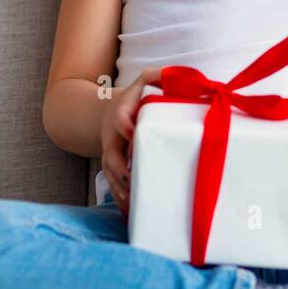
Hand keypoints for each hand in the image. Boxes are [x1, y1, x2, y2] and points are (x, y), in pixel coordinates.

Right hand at [100, 66, 162, 215]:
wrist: (108, 110)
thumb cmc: (136, 96)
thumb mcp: (145, 80)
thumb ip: (159, 75)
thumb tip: (179, 76)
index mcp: (121, 113)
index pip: (120, 119)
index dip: (124, 125)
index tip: (132, 132)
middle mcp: (112, 135)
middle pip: (111, 154)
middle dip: (120, 167)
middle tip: (132, 178)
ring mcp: (111, 152)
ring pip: (110, 173)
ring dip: (119, 188)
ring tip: (132, 202)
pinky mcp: (113, 166)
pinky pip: (113, 184)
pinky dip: (120, 198)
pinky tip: (130, 213)